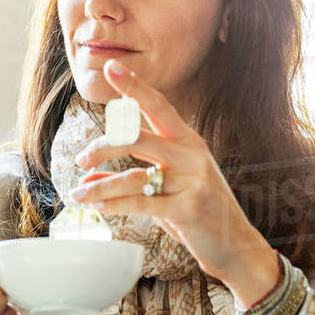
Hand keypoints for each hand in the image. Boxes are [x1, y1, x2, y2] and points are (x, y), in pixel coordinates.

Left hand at [68, 59, 272, 285]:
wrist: (236, 247)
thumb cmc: (198, 213)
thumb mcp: (166, 190)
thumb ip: (131, 181)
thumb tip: (89, 179)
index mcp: (188, 141)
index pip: (157, 106)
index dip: (133, 86)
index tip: (110, 67)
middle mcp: (191, 156)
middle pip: (137, 137)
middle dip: (103, 146)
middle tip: (81, 159)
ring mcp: (192, 181)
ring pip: (133, 176)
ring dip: (100, 187)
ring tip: (78, 194)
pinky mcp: (187, 209)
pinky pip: (140, 203)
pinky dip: (114, 205)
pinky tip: (99, 208)